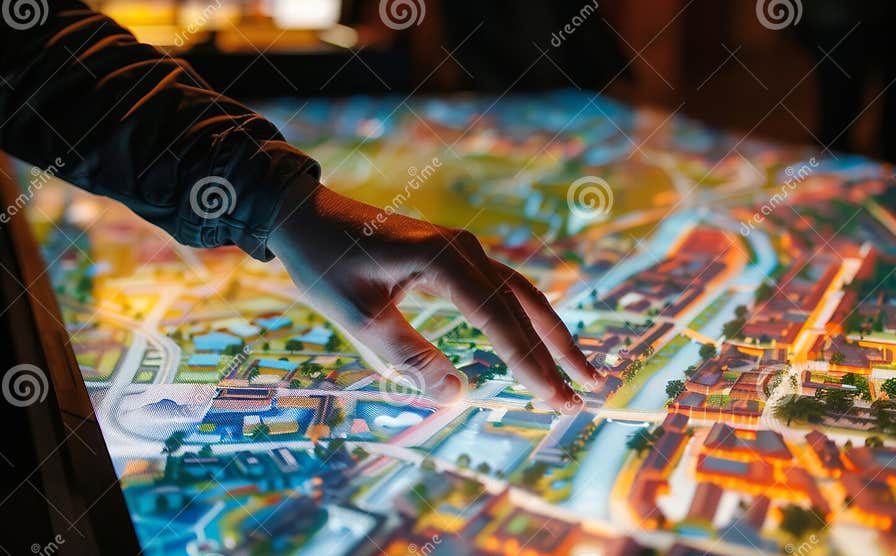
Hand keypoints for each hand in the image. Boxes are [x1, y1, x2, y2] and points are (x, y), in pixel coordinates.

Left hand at [268, 178, 602, 412]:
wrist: (305, 214)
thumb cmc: (325, 263)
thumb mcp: (359, 317)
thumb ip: (409, 356)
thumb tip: (456, 396)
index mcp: (444, 259)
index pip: (498, 319)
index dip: (528, 362)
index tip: (554, 398)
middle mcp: (465, 249)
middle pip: (525, 304)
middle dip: (557, 351)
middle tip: (588, 392)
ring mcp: (464, 250)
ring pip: (522, 295)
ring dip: (552, 334)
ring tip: (582, 371)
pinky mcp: (456, 257)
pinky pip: (503, 291)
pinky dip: (526, 320)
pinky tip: (539, 343)